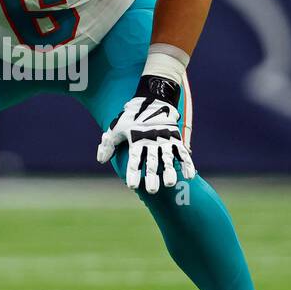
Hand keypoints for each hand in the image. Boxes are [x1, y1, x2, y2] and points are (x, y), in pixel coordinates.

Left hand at [96, 75, 194, 192]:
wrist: (153, 99)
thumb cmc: (132, 117)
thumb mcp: (117, 127)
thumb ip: (109, 144)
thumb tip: (101, 160)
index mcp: (136, 140)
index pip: (134, 159)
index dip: (133, 172)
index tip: (132, 186)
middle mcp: (151, 141)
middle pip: (151, 162)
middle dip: (151, 176)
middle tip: (152, 190)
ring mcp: (165, 140)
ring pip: (167, 158)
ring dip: (169, 171)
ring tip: (169, 183)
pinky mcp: (176, 138)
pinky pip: (183, 152)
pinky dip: (187, 164)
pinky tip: (190, 176)